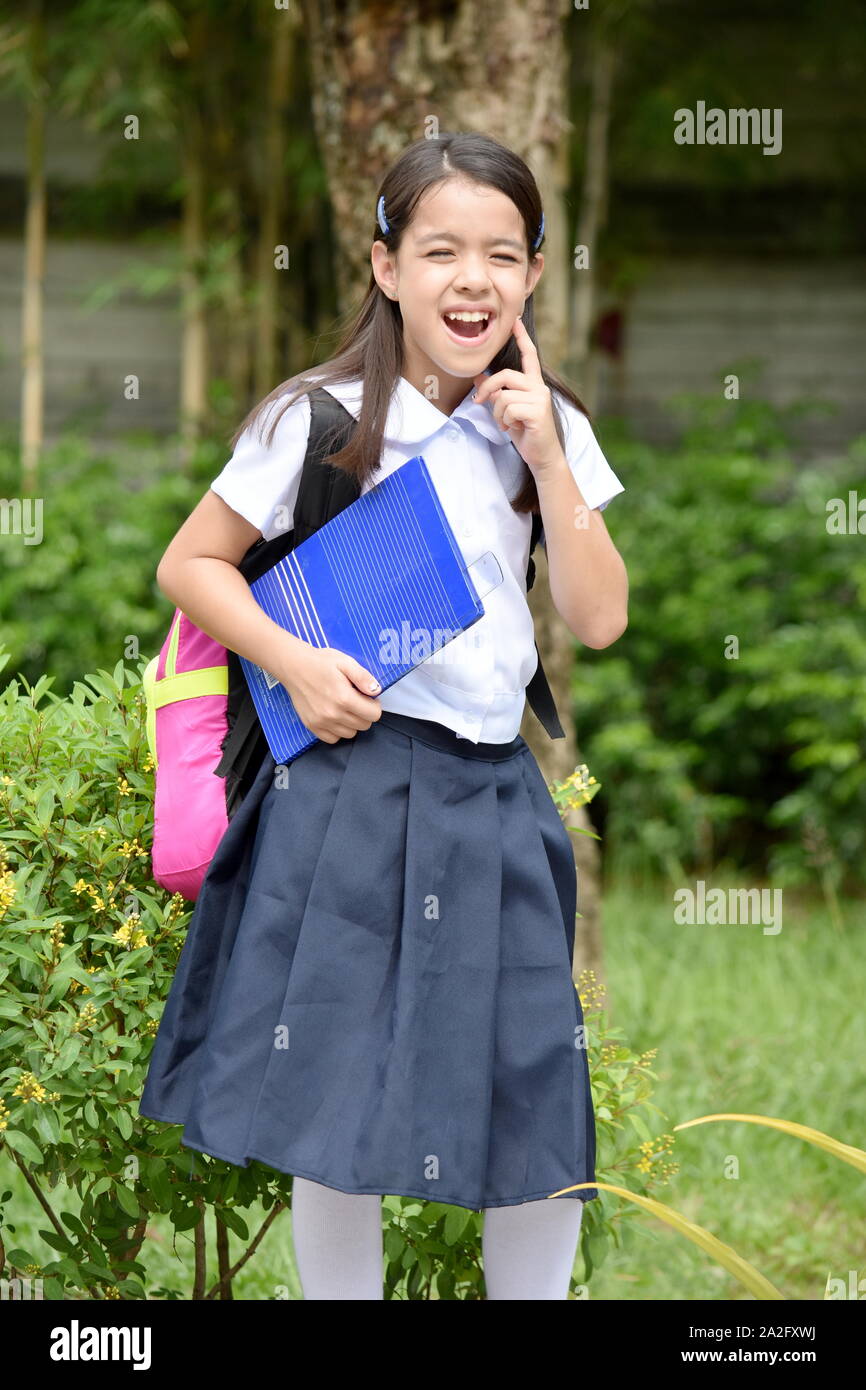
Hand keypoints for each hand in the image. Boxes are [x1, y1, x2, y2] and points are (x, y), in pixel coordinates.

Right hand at [280, 643, 381, 743]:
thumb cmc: (320, 663)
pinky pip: (333, 739)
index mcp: (344, 698)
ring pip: (350, 734)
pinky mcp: (312, 726)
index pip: (374, 715)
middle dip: (364, 713)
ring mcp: (321, 722)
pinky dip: (337, 730)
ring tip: (344, 707)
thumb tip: (376, 691)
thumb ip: (363, 677)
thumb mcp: (346, 662)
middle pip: (364, 725)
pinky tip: (335, 716)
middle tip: (355, 700)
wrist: (294, 667)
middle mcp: (333, 714)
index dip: (374, 705)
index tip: (367, 697)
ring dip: (352, 723)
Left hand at [472, 316, 564, 476]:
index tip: (515, 321)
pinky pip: (508, 409)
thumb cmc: (525, 433)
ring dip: (497, 413)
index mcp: (533, 384)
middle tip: (479, 401)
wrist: (541, 456)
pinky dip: (504, 422)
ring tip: (506, 424)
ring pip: (504, 395)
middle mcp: (539, 387)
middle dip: (487, 388)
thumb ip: (495, 393)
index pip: (529, 356)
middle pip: (505, 375)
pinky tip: (513, 429)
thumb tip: (477, 378)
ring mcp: (540, 398)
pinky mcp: (538, 411)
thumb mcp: (506, 411)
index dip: (521, 338)